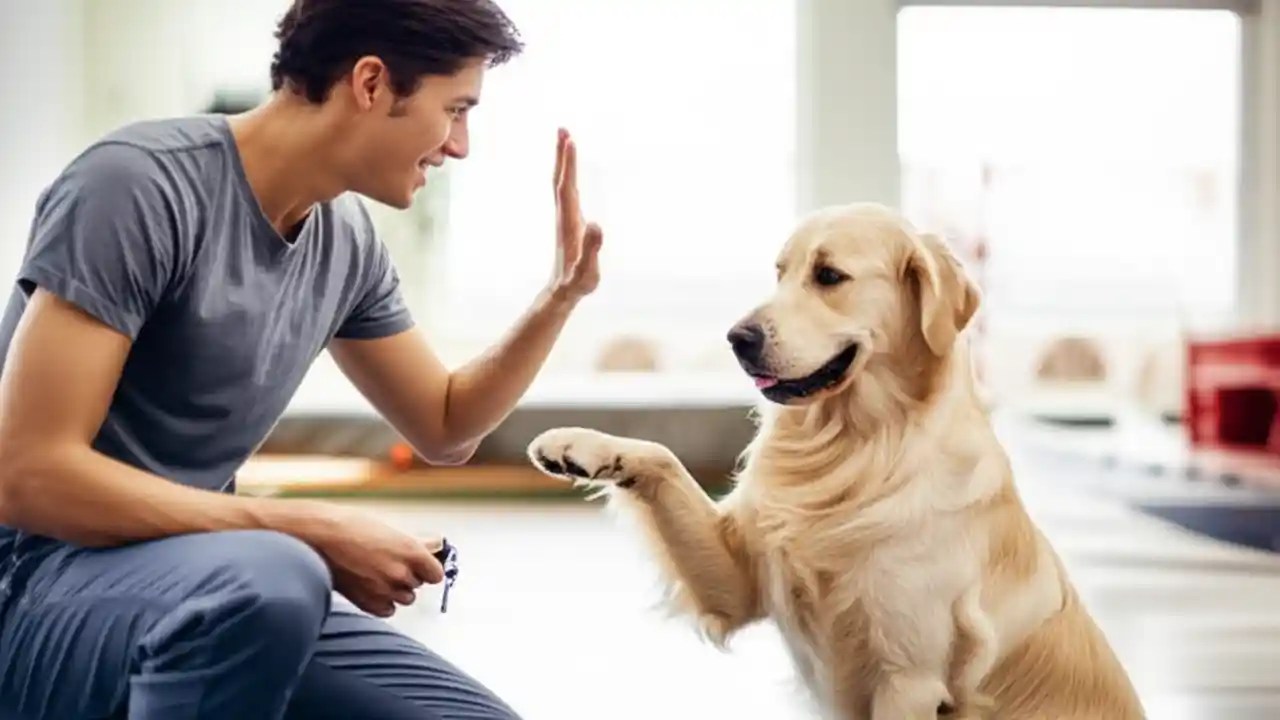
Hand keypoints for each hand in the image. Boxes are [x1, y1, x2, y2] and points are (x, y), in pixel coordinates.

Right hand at [294, 504, 444, 617]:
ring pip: (405, 598)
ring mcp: (384, 590)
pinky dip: (383, 602)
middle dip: (410, 576)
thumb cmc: (349, 527)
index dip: (429, 569)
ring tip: (378, 573)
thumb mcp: (388, 529)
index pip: (436, 574)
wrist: (317, 539)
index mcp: (411, 551)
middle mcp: (401, 573)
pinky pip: (387, 610)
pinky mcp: (367, 603)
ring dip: (397, 589)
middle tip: (391, 563)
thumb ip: (415, 542)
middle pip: (419, 584)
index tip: (424, 565)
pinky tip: (372, 588)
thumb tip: (436, 543)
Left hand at [548, 128, 602, 301]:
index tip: (570, 141)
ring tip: (566, 140)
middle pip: (560, 179)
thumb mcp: (586, 270)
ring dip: (563, 162)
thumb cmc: (577, 282)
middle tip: (563, 129)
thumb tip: (597, 225)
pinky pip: (567, 191)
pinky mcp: (570, 221)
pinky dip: (568, 175)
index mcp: (568, 222)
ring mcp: (566, 218)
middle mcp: (564, 216)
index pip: (566, 187)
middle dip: (562, 155)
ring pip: (562, 184)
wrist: (563, 292)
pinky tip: (571, 171)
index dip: (568, 165)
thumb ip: (591, 249)